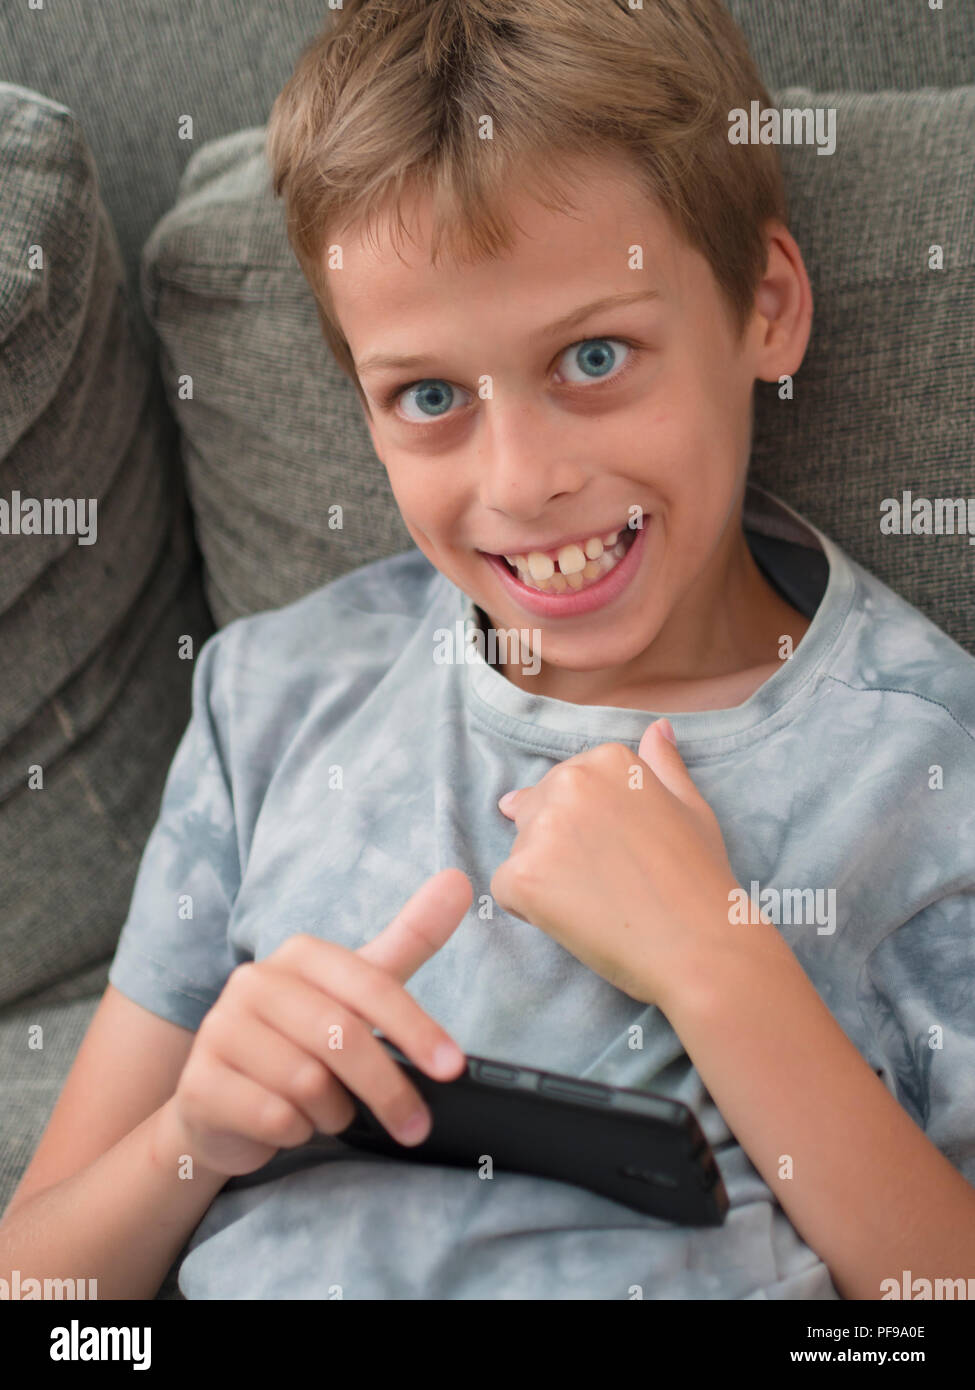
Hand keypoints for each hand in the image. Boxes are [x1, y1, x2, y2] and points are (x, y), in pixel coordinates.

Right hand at [170, 868, 471, 1176]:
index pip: (371, 986)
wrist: (222, 1105)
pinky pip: (274, 1117)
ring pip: (309, 1084)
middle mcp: (253, 982)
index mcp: (299, 955)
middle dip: (388, 1091)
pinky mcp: (198, 1083)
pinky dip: (296, 1131)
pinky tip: (289, 1124)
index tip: (452, 1068)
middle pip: (343, 1038)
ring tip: (328, 1111)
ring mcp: (219, 1029)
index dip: (417, 1029)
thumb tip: (461, 881)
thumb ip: (411, 938)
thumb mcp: (360, 990)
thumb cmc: (304, 1042)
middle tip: (414, 1125)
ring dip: (334, 1112)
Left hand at [490, 720, 739, 1010]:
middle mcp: (571, 782)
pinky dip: (530, 908)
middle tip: (608, 882)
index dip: (588, 828)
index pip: (566, 786)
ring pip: (521, 850)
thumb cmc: (700, 879)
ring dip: (546, 877)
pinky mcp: (523, 875)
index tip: (620, 854)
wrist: (701, 946)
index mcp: (608, 760)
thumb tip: (657, 727)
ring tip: (597, 902)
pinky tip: (575, 919)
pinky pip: (507, 888)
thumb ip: (664, 765)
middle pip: (535, 811)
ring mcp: (544, 827)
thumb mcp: (690, 807)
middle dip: (560, 847)